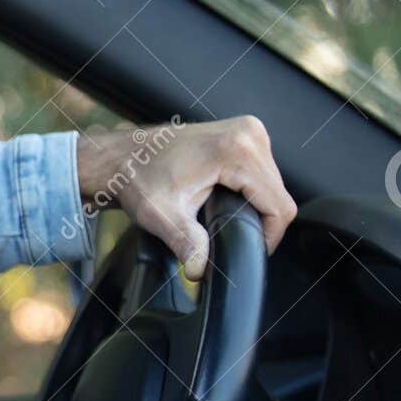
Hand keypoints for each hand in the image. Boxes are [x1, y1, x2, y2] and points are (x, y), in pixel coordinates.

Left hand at [76, 115, 297, 280]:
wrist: (121, 157)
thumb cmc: (137, 180)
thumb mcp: (160, 215)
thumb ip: (185, 242)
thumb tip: (198, 270)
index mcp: (237, 150)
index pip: (278, 206)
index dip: (268, 237)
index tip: (247, 251)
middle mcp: (248, 134)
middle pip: (278, 194)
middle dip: (260, 222)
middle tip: (227, 236)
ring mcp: (248, 130)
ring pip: (272, 184)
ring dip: (256, 206)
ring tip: (223, 218)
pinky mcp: (243, 133)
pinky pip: (262, 172)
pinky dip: (250, 191)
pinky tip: (226, 200)